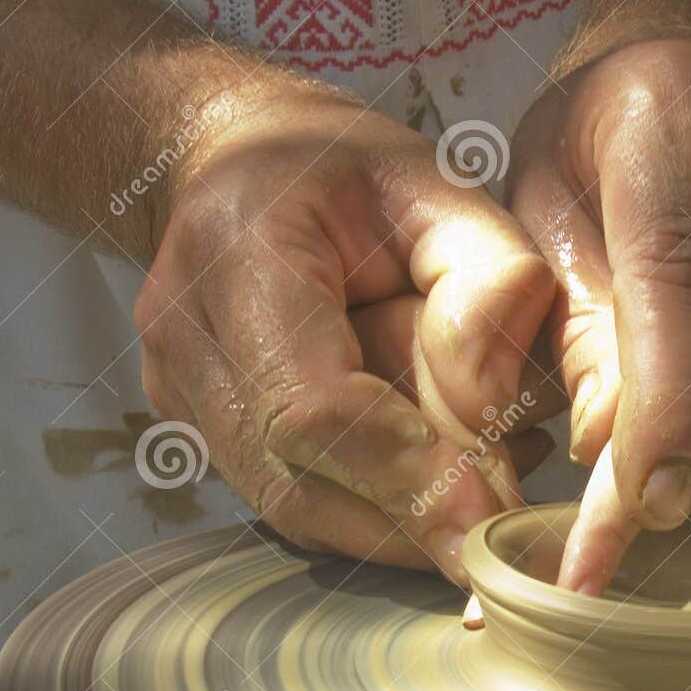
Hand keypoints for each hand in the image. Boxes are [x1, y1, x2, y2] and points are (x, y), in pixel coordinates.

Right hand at [134, 82, 554, 583]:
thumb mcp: (443, 190)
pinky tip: (434, 478)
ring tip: (480, 480)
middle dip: (417, 513)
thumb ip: (487, 284)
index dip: (404, 472)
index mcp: (235, 256)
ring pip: (303, 513)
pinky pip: (300, 507)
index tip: (491, 514)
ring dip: (402, 522)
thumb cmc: (350, 177)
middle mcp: (187, 341)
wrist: (241, 168)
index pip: (310, 405)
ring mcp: (182, 400)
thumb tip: (496, 406)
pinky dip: (377, 512)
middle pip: (303, 481)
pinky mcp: (202, 440)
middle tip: (509, 515)